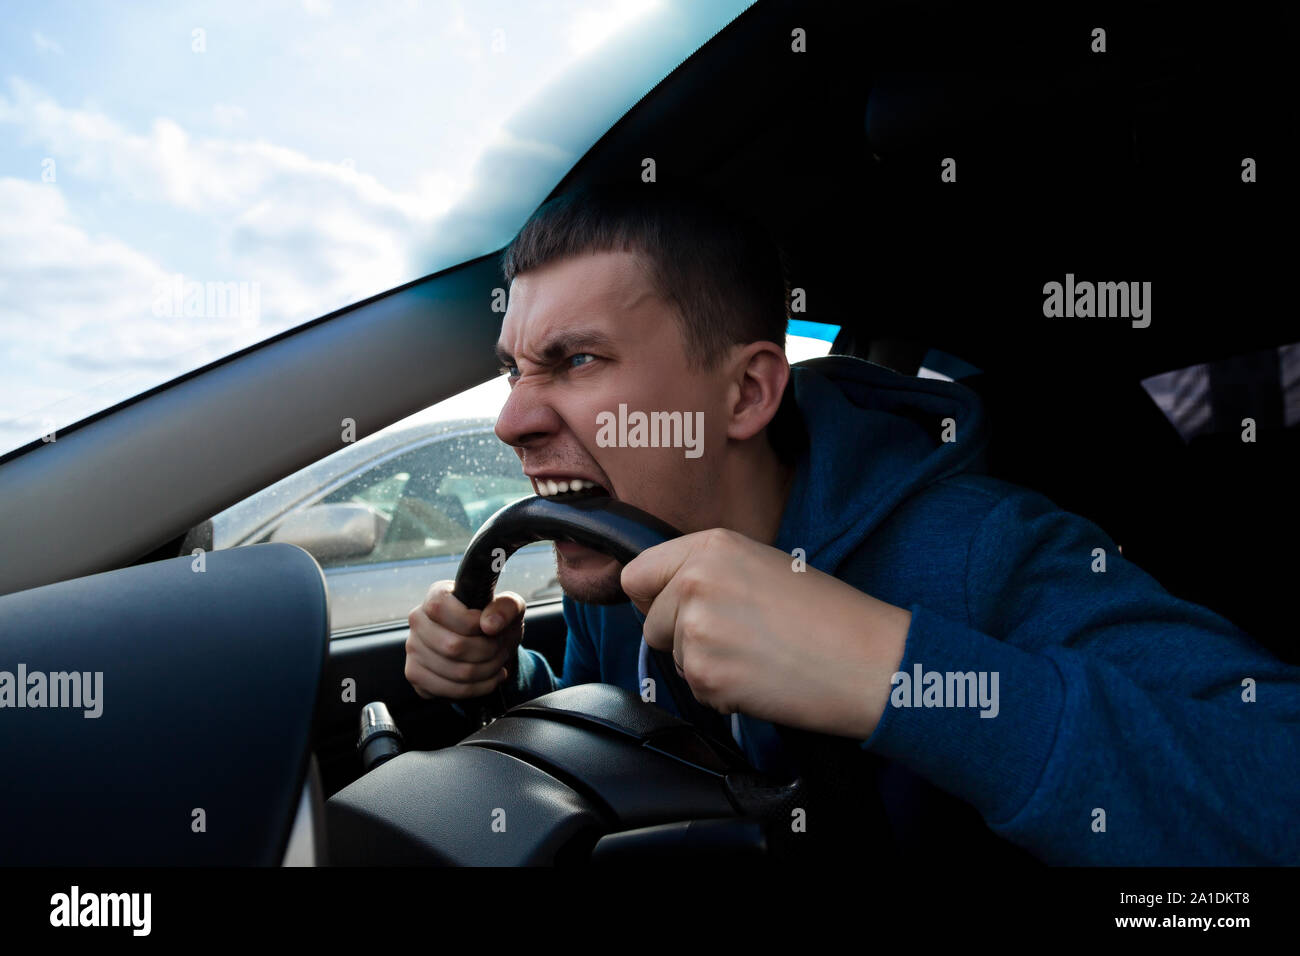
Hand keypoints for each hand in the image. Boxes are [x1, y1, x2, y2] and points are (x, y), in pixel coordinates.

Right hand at [404, 581, 524, 699]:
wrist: (490, 644)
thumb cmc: (496, 622)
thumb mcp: (510, 608)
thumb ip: (506, 607)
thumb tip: (489, 624)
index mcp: (437, 595)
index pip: (439, 608)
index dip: (470, 622)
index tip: (489, 627)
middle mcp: (418, 620)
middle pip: (452, 646)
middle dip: (487, 651)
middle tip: (500, 648)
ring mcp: (413, 649)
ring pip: (455, 672)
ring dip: (487, 670)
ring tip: (497, 662)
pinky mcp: (416, 675)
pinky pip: (449, 690)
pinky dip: (478, 688)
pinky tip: (488, 677)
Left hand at [620, 528, 910, 737]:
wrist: (868, 660)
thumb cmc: (829, 615)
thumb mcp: (763, 564)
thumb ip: (708, 571)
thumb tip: (663, 595)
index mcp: (711, 546)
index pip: (638, 574)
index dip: (655, 597)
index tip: (677, 609)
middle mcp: (694, 580)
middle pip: (651, 621)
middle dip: (681, 636)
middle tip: (739, 638)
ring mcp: (696, 628)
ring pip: (674, 658)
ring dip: (707, 665)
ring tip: (758, 656)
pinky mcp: (705, 674)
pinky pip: (696, 690)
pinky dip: (723, 693)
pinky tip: (762, 679)